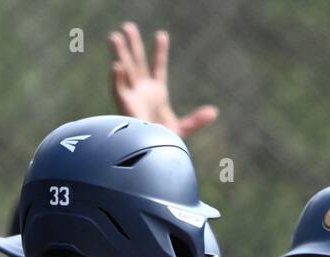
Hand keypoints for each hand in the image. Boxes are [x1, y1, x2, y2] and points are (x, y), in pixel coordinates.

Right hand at [109, 21, 217, 138]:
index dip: (160, 51)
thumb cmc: (162, 142)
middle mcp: (142, 90)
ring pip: (125, 70)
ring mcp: (132, 96)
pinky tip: (117, 66)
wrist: (150, 156)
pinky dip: (117, 78)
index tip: (161, 34)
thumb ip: (196, 120)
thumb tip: (214, 112)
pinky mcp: (124, 106)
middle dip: (133, 45)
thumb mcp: (182, 129)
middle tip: (128, 26)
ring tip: (115, 37)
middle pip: (137, 62)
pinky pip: (118, 89)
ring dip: (120, 53)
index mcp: (156, 92)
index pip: (158, 66)